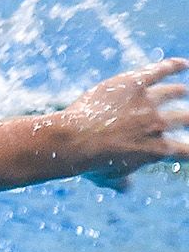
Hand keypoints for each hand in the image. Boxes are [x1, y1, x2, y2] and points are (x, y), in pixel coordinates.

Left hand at [57, 58, 188, 190]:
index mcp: (156, 150)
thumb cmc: (88, 163)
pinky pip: (158, 71)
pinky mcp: (133, 84)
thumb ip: (121, 181)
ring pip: (171, 93)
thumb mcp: (107, 179)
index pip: (185, 151)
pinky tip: (182, 64)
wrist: (74, 141)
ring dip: (178, 91)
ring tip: (181, 90)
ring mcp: (147, 103)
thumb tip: (127, 187)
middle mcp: (158, 125)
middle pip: (184, 118)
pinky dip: (172, 66)